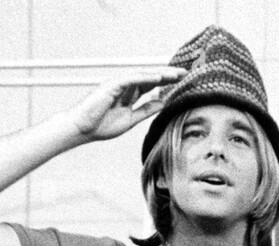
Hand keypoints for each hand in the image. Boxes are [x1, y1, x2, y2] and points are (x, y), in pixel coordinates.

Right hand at [66, 67, 187, 141]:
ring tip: (175, 74)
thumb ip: (146, 110)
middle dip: (166, 75)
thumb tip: (162, 103)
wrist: (82, 129)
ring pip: (141, 76)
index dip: (166, 82)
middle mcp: (123, 87)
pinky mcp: (110, 86)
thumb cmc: (101, 125)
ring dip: (159, 74)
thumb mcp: (131, 118)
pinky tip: (158, 78)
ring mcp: (116, 85)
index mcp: (128, 95)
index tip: (182, 81)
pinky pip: (130, 80)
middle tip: (184, 72)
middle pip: (148, 78)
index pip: (150, 85)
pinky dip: (144, 78)